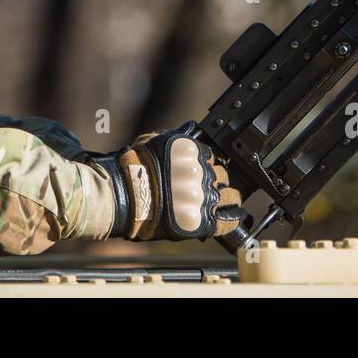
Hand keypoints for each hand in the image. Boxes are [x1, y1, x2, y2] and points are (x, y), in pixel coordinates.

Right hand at [85, 122, 243, 241]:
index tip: (203, 170)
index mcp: (192, 152)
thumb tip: (184, 135)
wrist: (122, 198)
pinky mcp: (201, 221)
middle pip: (221, 176)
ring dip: (228, 198)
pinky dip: (232, 221)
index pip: (212, 157)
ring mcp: (203, 198)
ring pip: (229, 197)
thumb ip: (173, 139)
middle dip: (216, 181)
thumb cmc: (132, 170)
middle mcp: (201, 173)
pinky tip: (235, 219)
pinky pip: (226, 222)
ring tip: (227, 202)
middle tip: (209, 187)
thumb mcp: (152, 141)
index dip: (207, 165)